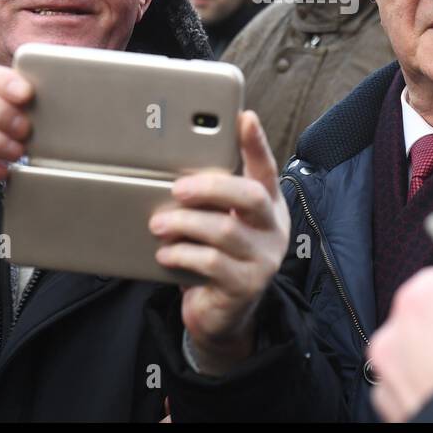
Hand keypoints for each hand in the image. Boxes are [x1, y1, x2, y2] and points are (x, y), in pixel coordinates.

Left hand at [149, 110, 288, 374]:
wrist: (221, 315)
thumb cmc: (214, 259)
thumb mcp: (218, 224)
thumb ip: (210, 201)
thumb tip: (174, 171)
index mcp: (268, 206)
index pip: (265, 169)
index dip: (256, 143)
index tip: (244, 117)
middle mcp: (273, 229)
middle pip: (251, 196)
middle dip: (210, 187)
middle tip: (177, 188)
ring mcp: (264, 259)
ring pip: (225, 230)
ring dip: (185, 224)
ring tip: (158, 223)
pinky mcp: (247, 286)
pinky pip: (211, 263)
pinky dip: (182, 254)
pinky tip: (165, 253)